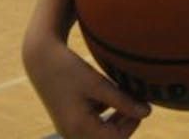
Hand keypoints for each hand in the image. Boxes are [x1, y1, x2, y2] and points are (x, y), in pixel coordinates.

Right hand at [24, 37, 149, 138]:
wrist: (40, 58)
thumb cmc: (69, 69)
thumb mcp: (98, 84)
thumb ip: (123, 101)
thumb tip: (148, 113)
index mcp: (79, 127)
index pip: (115, 138)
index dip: (133, 123)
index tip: (143, 105)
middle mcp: (71, 133)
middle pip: (108, 138)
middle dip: (125, 122)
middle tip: (137, 101)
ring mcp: (68, 128)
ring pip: (101, 132)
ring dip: (116, 118)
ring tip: (126, 96)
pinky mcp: (68, 119)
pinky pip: (92, 123)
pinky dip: (104, 113)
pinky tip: (109, 94)